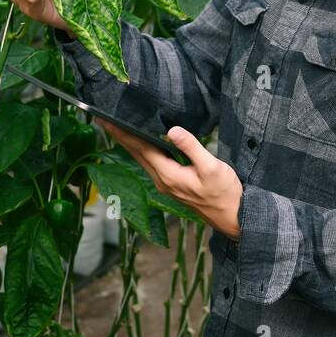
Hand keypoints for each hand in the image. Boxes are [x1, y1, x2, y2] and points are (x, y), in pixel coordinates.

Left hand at [92, 118, 242, 241]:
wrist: (232, 216)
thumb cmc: (224, 192)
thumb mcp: (212, 167)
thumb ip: (191, 147)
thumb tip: (172, 131)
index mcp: (168, 175)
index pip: (140, 148)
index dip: (123, 133)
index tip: (107, 121)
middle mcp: (161, 180)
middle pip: (136, 154)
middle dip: (119, 136)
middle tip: (103, 120)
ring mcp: (165, 184)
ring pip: (141, 159)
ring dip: (128, 144)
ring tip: (117, 129)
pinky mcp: (171, 185)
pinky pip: (150, 164)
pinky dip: (141, 151)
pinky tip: (140, 144)